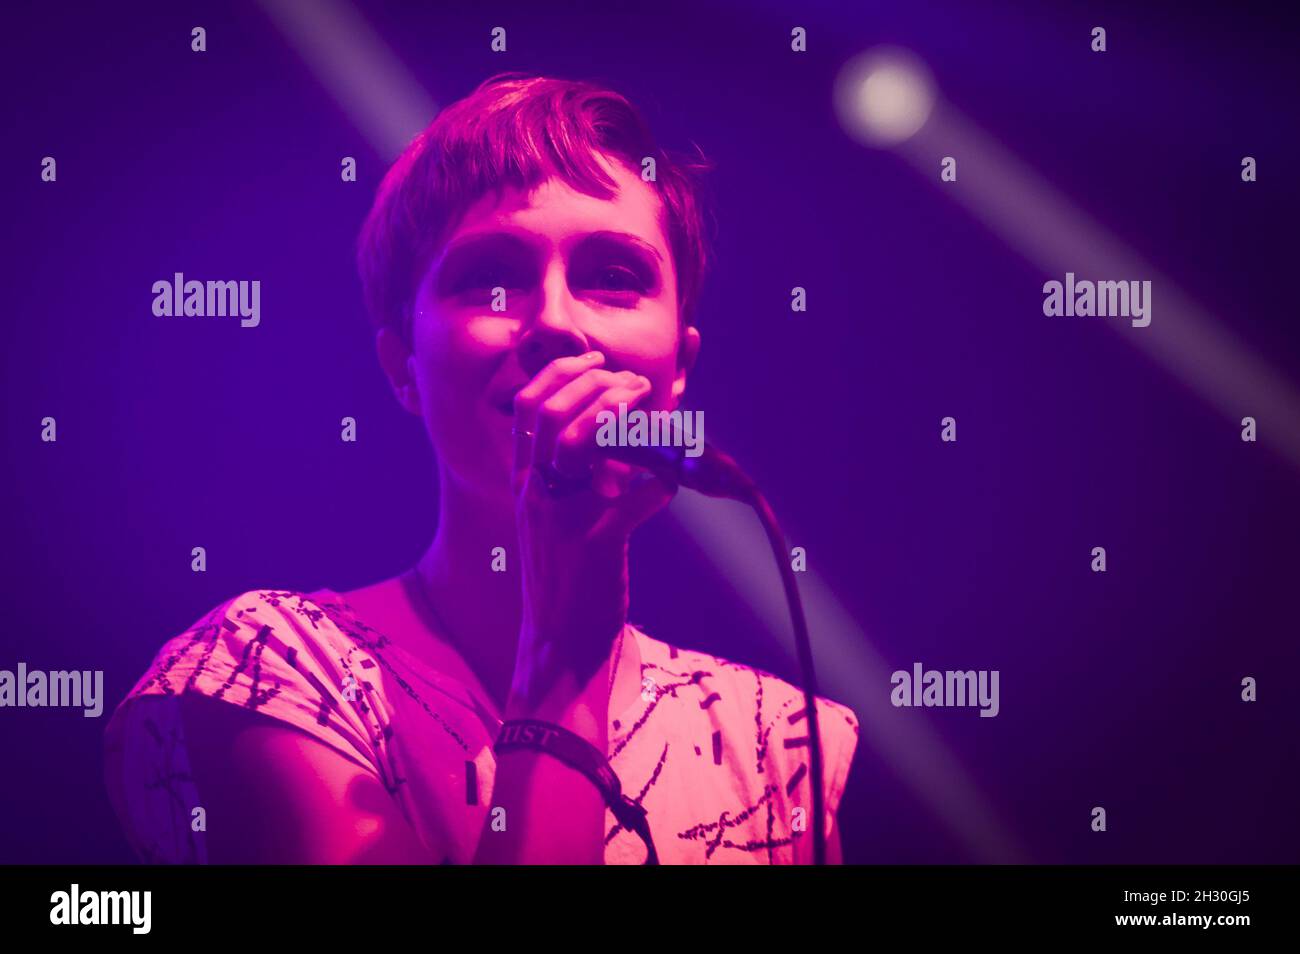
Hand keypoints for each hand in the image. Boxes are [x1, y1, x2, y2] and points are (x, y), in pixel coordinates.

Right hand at [507, 350, 675, 713]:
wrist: (557, 647)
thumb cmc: (568, 581)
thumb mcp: (561, 521)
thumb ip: (585, 480)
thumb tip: (626, 440)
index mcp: (526, 484)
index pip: (529, 406)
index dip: (565, 374)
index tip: (599, 365)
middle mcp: (535, 493)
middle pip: (550, 410)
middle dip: (596, 383)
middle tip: (635, 385)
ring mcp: (560, 517)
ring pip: (574, 440)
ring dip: (617, 414)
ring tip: (650, 413)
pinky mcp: (593, 545)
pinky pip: (633, 501)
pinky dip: (660, 484)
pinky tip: (672, 483)